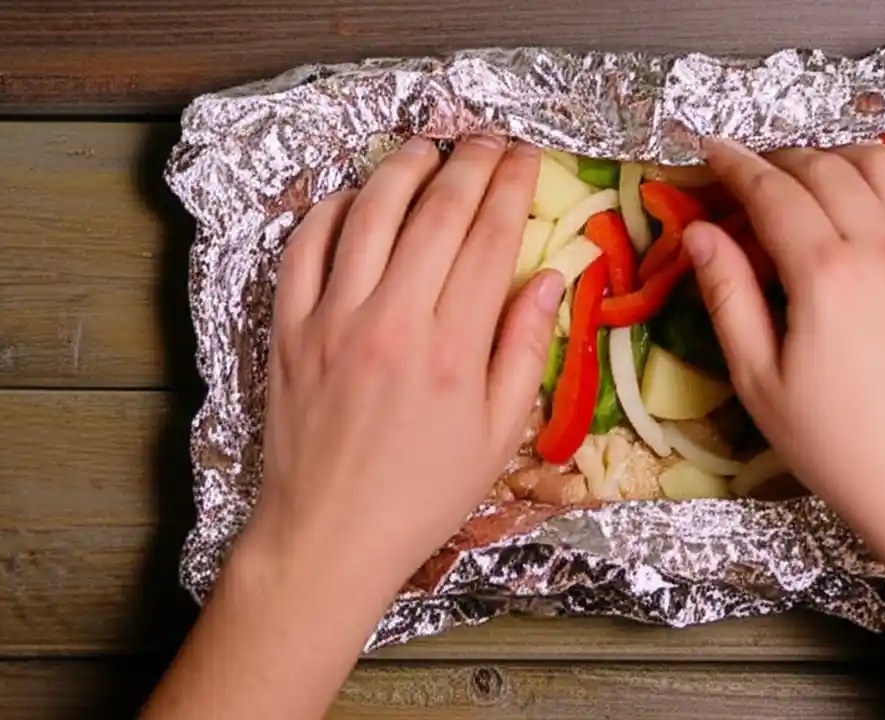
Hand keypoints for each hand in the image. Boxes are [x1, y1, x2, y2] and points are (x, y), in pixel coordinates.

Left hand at [248, 135, 562, 585]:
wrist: (328, 536)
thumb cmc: (424, 494)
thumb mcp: (499, 435)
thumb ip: (525, 350)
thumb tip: (550, 277)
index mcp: (453, 349)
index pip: (491, 239)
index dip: (513, 187)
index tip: (527, 156)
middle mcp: (393, 319)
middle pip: (437, 212)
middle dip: (470, 163)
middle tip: (488, 139)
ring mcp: (332, 319)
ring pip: (369, 213)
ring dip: (403, 169)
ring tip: (428, 148)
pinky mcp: (288, 328)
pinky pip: (304, 246)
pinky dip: (330, 210)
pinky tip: (354, 197)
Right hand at [684, 140, 884, 552]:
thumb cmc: (838, 447)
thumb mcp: (759, 381)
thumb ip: (728, 297)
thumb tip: (699, 233)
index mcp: (826, 274)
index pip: (772, 192)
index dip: (735, 164)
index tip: (711, 149)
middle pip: (826, 168)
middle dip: (781, 159)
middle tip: (754, 175)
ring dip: (843, 157)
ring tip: (815, 176)